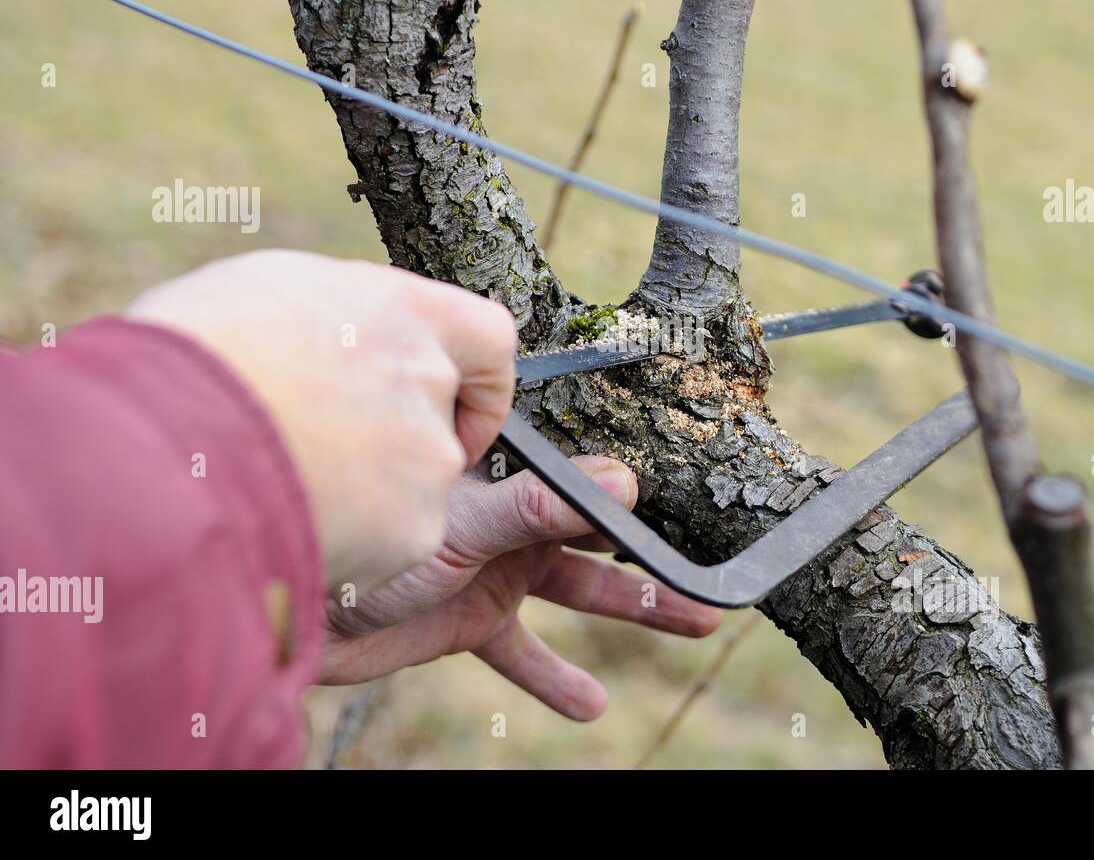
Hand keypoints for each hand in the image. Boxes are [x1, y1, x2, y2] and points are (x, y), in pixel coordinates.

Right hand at [127, 249, 516, 591]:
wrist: (159, 449)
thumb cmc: (189, 359)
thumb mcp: (264, 296)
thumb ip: (335, 319)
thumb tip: (341, 335)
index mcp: (403, 310)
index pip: (491, 338)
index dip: (480, 379)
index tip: (453, 401)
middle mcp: (430, 379)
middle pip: (442, 425)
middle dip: (393, 450)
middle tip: (321, 459)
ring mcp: (428, 458)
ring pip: (413, 488)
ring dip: (363, 499)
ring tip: (277, 490)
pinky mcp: (414, 531)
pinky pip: (389, 545)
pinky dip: (349, 546)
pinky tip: (285, 527)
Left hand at [319, 457, 723, 719]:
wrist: (293, 600)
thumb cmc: (367, 537)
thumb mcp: (463, 524)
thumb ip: (538, 508)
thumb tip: (624, 484)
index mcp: (509, 476)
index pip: (588, 481)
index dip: (642, 496)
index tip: (697, 510)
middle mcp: (510, 518)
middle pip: (598, 538)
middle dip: (654, 557)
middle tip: (710, 576)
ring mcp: (495, 570)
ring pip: (579, 590)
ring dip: (633, 609)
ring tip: (696, 626)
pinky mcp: (472, 620)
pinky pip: (524, 652)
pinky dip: (554, 679)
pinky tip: (592, 706)